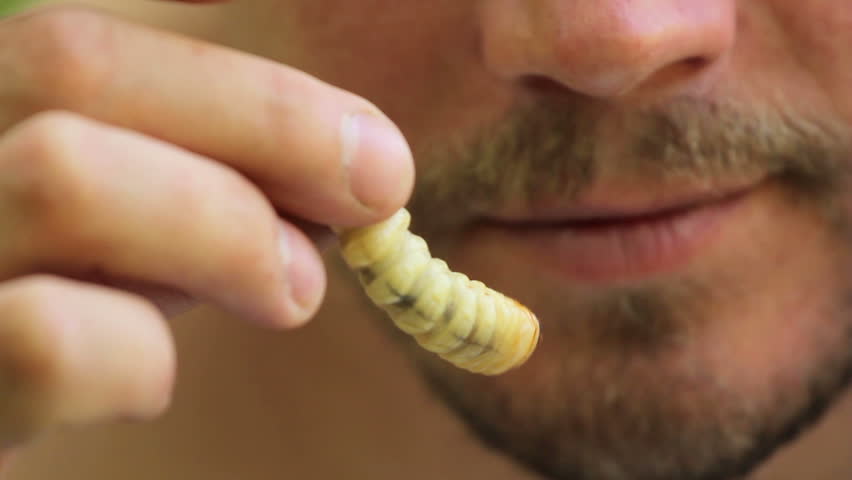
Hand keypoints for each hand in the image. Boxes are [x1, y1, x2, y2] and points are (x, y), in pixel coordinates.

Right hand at [0, 1, 412, 464]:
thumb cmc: (62, 309)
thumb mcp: (131, 219)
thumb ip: (199, 169)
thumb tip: (347, 152)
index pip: (87, 45)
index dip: (253, 91)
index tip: (376, 154)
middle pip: (67, 67)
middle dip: (264, 127)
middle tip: (372, 197)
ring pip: (60, 179)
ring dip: (224, 233)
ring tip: (291, 293)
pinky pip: (40, 341)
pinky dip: (136, 357)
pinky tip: (147, 381)